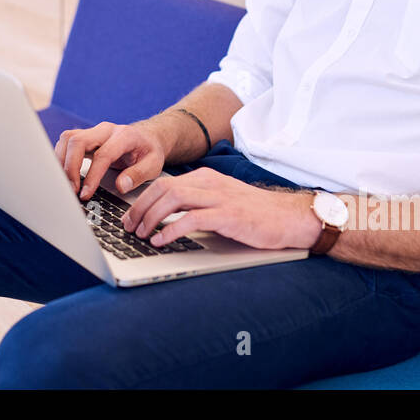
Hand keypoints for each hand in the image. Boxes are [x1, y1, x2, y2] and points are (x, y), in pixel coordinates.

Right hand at [54, 119, 170, 200]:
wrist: (147, 137)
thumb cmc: (149, 151)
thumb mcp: (154, 165)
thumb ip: (138, 175)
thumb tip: (121, 186)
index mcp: (124, 136)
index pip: (102, 155)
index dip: (92, 176)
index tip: (86, 193)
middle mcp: (105, 130)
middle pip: (78, 141)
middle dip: (71, 167)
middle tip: (72, 190)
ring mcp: (94, 131)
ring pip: (68, 139)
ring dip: (62, 161)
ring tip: (65, 183)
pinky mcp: (85, 137)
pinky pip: (67, 142)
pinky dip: (61, 157)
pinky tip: (63, 174)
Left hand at [120, 168, 321, 250]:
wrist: (290, 217)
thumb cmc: (255, 214)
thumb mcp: (222, 201)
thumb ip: (197, 203)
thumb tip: (166, 217)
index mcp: (205, 178)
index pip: (163, 183)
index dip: (141, 200)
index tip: (130, 217)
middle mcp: (209, 183)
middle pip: (163, 188)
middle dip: (140, 208)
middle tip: (129, 227)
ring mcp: (219, 197)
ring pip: (173, 199)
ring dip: (151, 217)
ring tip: (142, 235)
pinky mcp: (228, 215)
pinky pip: (191, 219)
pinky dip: (171, 230)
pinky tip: (161, 241)